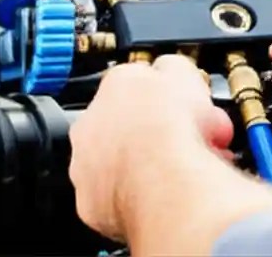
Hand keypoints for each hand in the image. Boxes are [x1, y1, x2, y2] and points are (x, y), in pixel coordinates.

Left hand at [69, 56, 234, 241]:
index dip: (165, 99)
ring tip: (180, 173)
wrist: (165, 178)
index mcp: (112, 87)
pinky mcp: (91, 203)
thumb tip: (172, 69)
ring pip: (118, 163)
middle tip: (186, 143)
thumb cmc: (173, 128)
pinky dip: (138, 198)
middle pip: (124, 125)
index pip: (135, 86)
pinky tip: (162, 195)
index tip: (183, 109)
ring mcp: (86, 165)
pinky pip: (115, 200)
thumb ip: (173, 67)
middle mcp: (90, 124)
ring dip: (145, 166)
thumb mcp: (185, 72)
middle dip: (155, 133)